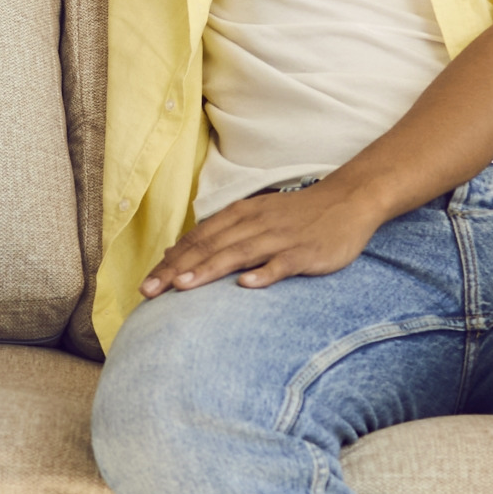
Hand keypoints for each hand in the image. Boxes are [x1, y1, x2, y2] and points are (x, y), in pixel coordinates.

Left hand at [141, 181, 382, 295]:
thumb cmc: (296, 216)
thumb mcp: (254, 218)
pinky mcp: (304, 252)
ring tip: (183, 286)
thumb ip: (217, 236)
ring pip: (238, 254)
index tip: (145, 285)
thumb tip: (175, 256)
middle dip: (177, 270)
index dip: (170, 262)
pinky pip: (281, 263)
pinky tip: (247, 286)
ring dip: (209, 270)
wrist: (347, 201)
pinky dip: (264, 273)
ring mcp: (279, 238)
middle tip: (150, 292)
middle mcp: (254, 224)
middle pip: (209, 248)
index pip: (197, 240)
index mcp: (240, 215)